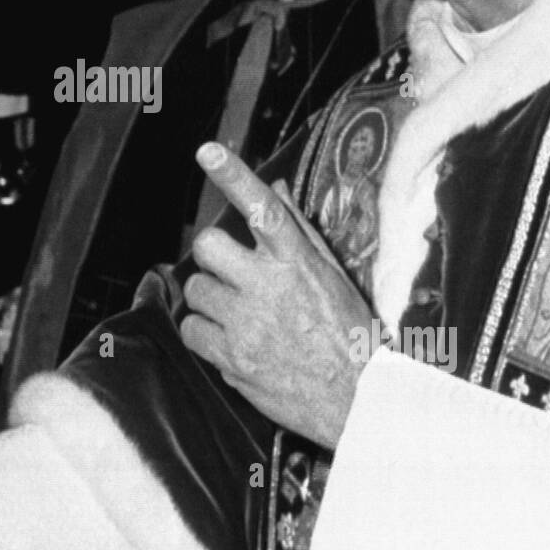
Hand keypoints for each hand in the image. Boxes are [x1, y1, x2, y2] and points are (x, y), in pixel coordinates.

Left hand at [179, 142, 371, 448]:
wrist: (357, 399)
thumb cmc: (349, 332)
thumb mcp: (332, 275)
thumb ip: (298, 230)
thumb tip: (275, 189)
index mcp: (298, 262)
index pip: (262, 208)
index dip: (232, 175)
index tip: (208, 151)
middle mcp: (270, 287)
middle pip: (208, 246)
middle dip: (215, 256)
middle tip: (233, 272)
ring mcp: (248, 323)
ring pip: (196, 289)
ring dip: (211, 297)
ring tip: (241, 313)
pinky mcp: (232, 357)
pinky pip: (191, 330)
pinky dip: (204, 333)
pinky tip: (231, 339)